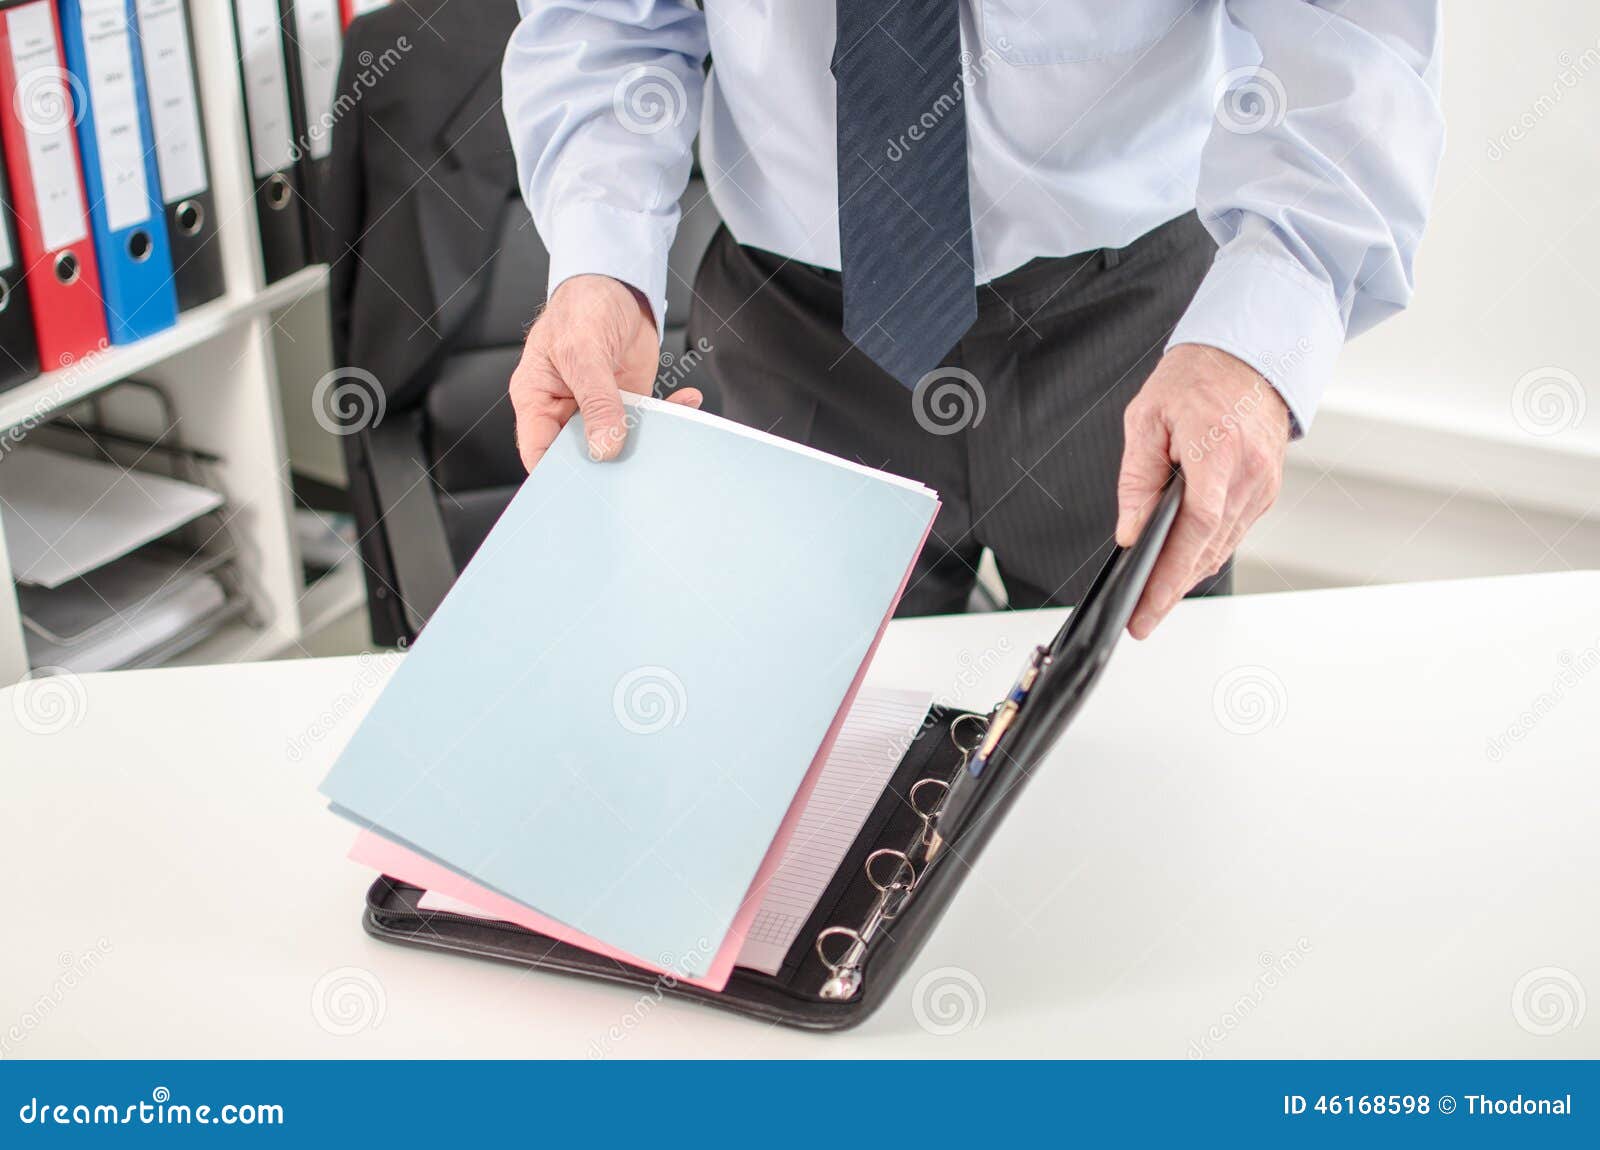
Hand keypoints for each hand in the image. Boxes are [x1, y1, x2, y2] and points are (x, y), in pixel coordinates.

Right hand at [509, 274, 702, 470]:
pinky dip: (669, 416)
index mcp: (537, 398)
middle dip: (606, 465)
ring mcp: (597, 408)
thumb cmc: (582, 306)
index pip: (538, 451)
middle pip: (579, 454)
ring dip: (645, 441)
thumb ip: (596, 400)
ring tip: (669, 434)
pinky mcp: (628, 401)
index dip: (556, 474)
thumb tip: (604, 447)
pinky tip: (686, 400)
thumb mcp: (584, 351)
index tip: (587, 486)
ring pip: (616, 442)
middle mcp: (564, 408)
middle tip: (634, 471)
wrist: (617, 285)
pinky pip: (646, 422)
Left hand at [1114, 344, 1289, 638]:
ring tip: (1155, 600)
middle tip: (1143, 619)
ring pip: (1223, 545)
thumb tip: (1131, 532)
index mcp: (1219, 451)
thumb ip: (1137, 479)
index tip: (1148, 605)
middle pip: (1211, 548)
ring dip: (1190, 574)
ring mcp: (1264, 483)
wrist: (1248, 354)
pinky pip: (1234, 530)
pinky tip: (1183, 563)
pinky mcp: (1267, 489)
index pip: (1196, 528)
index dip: (1171, 574)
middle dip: (1174, 588)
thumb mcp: (1146, 419)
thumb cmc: (1195, 379)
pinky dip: (1207, 550)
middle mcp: (1250, 473)